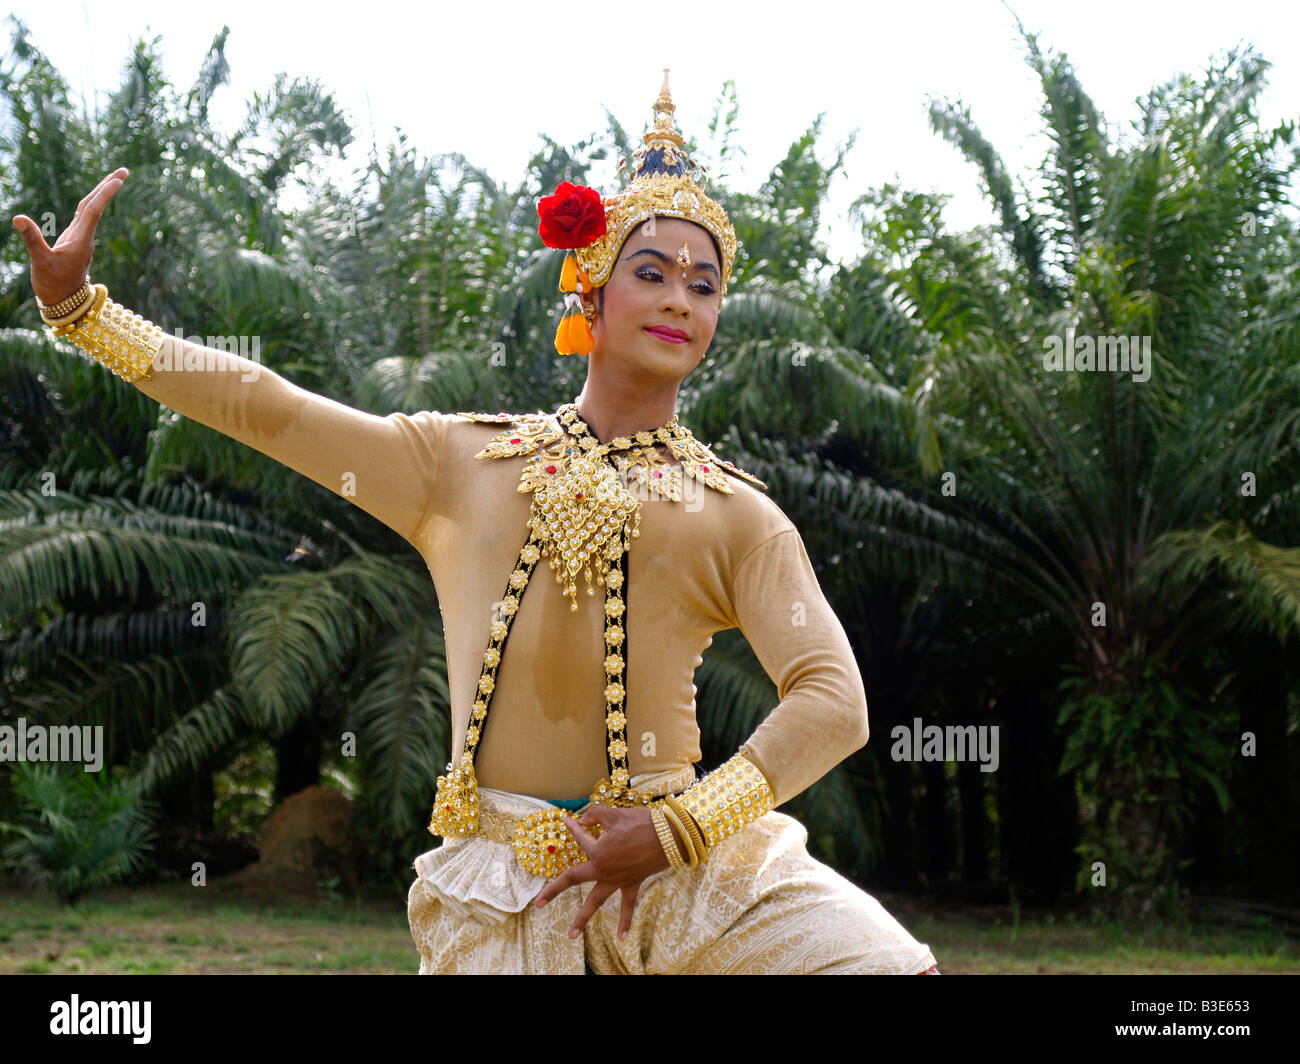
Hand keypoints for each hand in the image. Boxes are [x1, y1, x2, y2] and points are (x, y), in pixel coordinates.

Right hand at [11, 167, 129, 305]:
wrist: (64, 302)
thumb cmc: (52, 284)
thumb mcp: (40, 261)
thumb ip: (32, 239)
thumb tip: (18, 218)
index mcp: (79, 239)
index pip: (93, 210)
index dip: (105, 193)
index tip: (119, 179)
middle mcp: (84, 236)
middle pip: (97, 206)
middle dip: (109, 188)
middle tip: (124, 170)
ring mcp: (80, 238)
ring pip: (92, 210)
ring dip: (102, 194)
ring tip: (114, 178)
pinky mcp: (75, 241)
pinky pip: (85, 217)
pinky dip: (90, 204)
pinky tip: (94, 198)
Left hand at [532, 805, 674, 940]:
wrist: (670, 836)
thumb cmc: (641, 822)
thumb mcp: (614, 814)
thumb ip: (595, 815)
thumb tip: (585, 819)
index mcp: (597, 852)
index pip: (580, 838)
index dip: (573, 828)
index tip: (566, 820)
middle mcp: (604, 869)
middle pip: (573, 880)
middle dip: (554, 891)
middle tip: (538, 904)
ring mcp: (618, 880)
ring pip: (596, 902)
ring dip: (582, 919)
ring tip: (570, 935)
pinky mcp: (632, 883)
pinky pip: (628, 905)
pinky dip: (626, 922)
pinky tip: (622, 938)